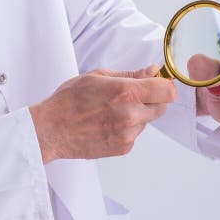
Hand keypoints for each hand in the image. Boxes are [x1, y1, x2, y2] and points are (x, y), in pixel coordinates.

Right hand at [29, 65, 175, 163]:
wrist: (52, 129)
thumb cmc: (69, 100)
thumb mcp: (97, 76)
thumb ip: (130, 74)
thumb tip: (152, 71)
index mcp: (126, 92)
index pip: (167, 91)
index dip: (164, 86)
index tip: (156, 84)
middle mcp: (131, 115)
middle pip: (161, 107)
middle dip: (151, 100)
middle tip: (130, 96)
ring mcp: (128, 134)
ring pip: (146, 121)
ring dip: (137, 115)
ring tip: (110, 111)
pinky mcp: (123, 148)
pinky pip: (135, 135)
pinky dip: (126, 129)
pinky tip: (107, 123)